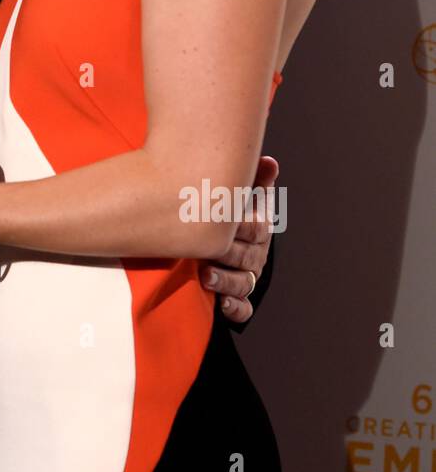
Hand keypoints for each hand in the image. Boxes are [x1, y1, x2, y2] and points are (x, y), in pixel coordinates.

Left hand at [200, 154, 277, 321]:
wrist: (201, 232)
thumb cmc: (219, 209)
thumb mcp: (235, 192)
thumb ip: (252, 178)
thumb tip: (271, 163)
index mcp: (257, 229)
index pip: (258, 227)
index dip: (244, 225)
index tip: (227, 221)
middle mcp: (255, 255)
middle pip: (249, 256)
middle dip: (228, 254)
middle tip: (207, 250)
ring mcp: (246, 277)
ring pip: (244, 282)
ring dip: (226, 281)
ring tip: (206, 276)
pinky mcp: (235, 298)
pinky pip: (242, 308)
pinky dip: (235, 307)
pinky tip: (222, 302)